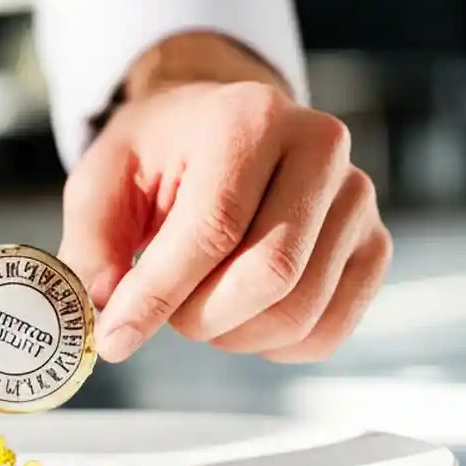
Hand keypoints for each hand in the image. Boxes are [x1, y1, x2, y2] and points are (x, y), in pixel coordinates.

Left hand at [61, 57, 391, 364]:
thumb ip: (91, 243)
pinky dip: (273, 346)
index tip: (113, 339)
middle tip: (161, 311)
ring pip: (299, 311)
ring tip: (197, 303)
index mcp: (248, 119)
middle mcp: (319, 148)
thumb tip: (101, 303)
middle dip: (198, 316)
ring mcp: (357, 196)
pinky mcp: (374, 242)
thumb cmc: (159, 154)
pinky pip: (329, 329)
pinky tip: (239, 317)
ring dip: (231, 334)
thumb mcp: (102, 180)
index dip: (158, 296)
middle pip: (270, 275)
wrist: (221, 128)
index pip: (212, 230)